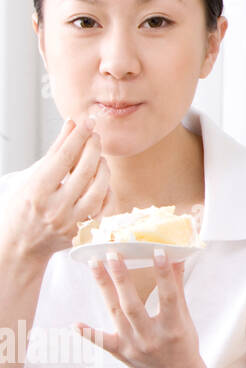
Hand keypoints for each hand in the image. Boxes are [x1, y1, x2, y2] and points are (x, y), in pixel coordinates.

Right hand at [0, 117, 110, 261]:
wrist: (17, 245)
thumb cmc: (19, 208)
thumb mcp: (30, 177)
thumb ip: (54, 152)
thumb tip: (71, 125)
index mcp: (36, 190)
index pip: (64, 157)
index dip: (79, 136)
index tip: (88, 122)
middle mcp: (53, 207)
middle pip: (84, 171)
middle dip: (93, 148)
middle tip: (96, 135)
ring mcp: (69, 221)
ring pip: (98, 190)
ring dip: (103, 169)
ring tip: (100, 157)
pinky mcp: (80, 231)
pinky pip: (102, 208)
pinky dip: (105, 191)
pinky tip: (103, 180)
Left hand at [76, 249, 209, 367]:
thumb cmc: (184, 344)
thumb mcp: (185, 318)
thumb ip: (178, 289)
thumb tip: (177, 259)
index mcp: (173, 327)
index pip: (168, 296)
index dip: (164, 274)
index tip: (158, 251)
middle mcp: (151, 337)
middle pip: (133, 305)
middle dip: (122, 278)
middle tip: (113, 254)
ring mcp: (133, 346)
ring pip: (115, 314)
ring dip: (104, 288)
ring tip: (95, 265)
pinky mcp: (121, 353)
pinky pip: (103, 342)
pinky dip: (89, 334)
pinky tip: (75, 324)